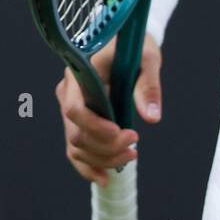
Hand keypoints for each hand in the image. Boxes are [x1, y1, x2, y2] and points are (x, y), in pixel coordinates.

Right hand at [55, 32, 163, 187]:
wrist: (126, 42)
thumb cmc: (134, 45)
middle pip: (77, 133)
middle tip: (134, 146)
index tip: (122, 132)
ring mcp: (70, 108)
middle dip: (106, 146)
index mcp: (79, 73)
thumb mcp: (147, 57)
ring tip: (131, 156)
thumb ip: (148, 85)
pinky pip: (76, 150)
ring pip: (77, 146)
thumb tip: (152, 117)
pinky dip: (89, 166)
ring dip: (103, 158)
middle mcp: (68, 92)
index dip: (96, 127)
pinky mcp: (78, 121)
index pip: (75, 108)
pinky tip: (106, 177)